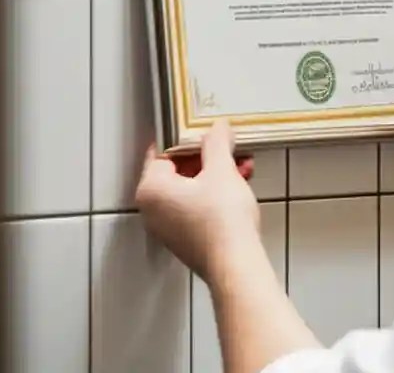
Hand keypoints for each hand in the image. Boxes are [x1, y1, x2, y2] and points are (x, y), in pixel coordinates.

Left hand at [136, 120, 263, 280]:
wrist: (236, 265)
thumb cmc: (222, 219)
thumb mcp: (221, 170)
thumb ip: (217, 143)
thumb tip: (217, 128)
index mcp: (151, 189)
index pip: (163, 152)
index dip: (188, 140)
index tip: (207, 134)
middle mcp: (153, 210)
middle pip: (178, 171)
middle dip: (207, 158)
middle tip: (229, 149)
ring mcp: (168, 227)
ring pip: (191, 189)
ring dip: (216, 175)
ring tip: (242, 167)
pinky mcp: (185, 239)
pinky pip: (196, 207)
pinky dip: (215, 195)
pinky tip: (240, 187)